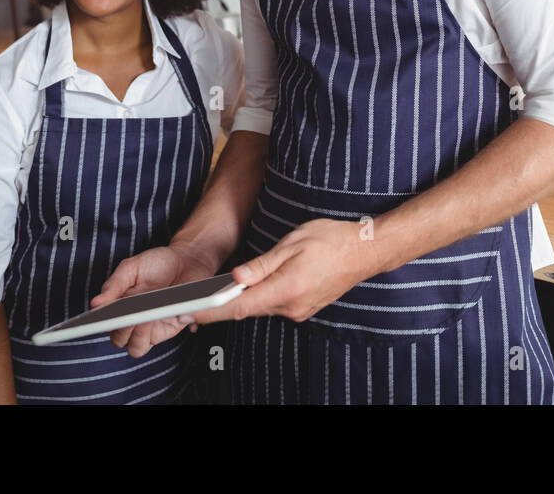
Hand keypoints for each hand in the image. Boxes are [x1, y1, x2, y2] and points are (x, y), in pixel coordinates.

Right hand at [93, 243, 218, 357]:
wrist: (187, 260)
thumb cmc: (158, 263)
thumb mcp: (132, 267)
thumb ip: (114, 284)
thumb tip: (95, 304)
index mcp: (118, 305)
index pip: (104, 324)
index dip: (98, 325)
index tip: (97, 318)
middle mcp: (132, 320)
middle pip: (118, 339)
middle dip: (121, 328)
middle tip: (126, 313)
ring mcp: (149, 328)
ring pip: (134, 348)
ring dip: (135, 334)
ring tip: (142, 316)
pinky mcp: (166, 330)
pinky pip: (153, 341)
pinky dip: (151, 331)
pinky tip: (156, 313)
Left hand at [185, 219, 378, 326]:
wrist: (365, 251)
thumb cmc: (331, 240)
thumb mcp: (292, 243)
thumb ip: (262, 264)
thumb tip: (235, 278)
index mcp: (286, 289)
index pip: (239, 307)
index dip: (210, 312)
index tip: (188, 312)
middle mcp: (291, 306)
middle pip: (246, 309)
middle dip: (221, 303)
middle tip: (196, 295)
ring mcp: (298, 311)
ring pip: (260, 307)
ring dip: (242, 298)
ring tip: (222, 287)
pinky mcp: (303, 309)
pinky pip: (273, 305)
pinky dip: (259, 297)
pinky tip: (252, 285)